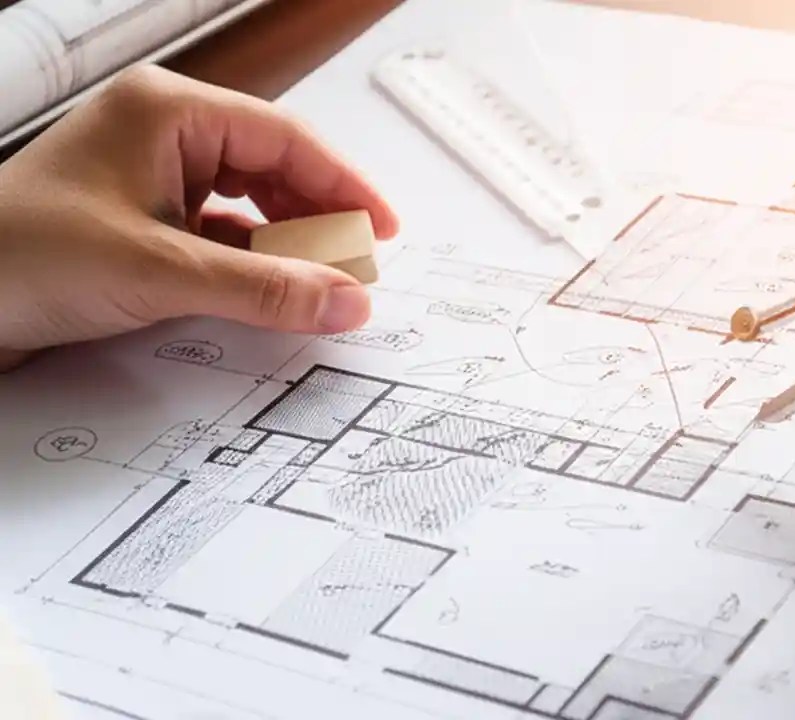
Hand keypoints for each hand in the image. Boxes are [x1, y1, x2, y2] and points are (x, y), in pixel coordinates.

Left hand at [0, 65, 398, 371]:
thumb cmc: (20, 256)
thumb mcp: (160, 271)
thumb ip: (264, 288)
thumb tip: (345, 299)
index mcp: (169, 112)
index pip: (285, 140)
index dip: (344, 185)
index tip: (382, 229)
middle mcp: (163, 135)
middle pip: (273, 169)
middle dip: (319, 218)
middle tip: (358, 265)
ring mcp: (151, 179)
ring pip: (249, 205)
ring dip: (288, 244)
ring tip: (324, 283)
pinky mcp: (143, 224)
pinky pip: (220, 236)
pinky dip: (252, 264)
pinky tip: (273, 292)